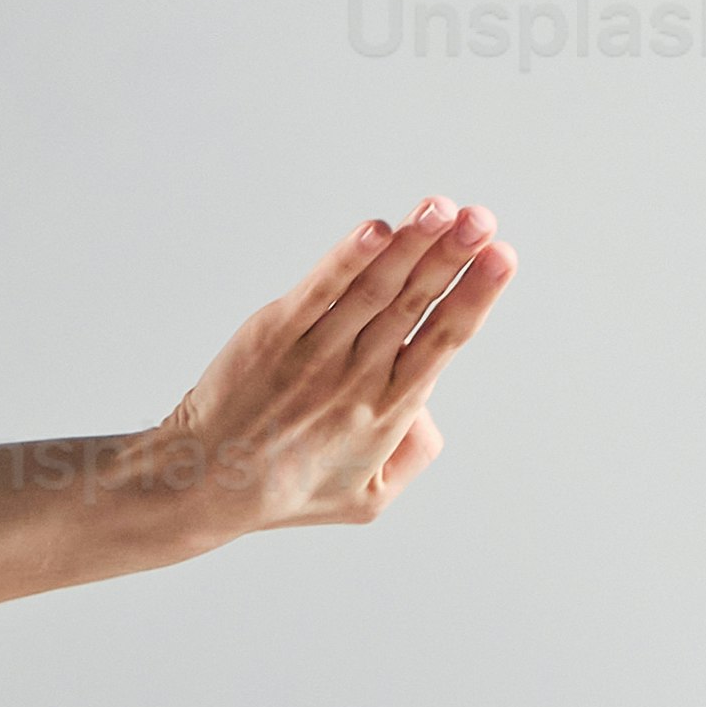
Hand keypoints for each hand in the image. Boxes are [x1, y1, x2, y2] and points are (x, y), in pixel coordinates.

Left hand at [127, 196, 517, 551]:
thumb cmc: (288, 490)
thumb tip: (430, 404)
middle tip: (482, 220)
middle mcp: (357, 379)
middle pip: (414, 305)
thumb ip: (415, 453)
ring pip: (373, 291)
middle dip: (453, 257)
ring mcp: (315, 354)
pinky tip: (373, 230)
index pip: (443, 341)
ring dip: (411, 245)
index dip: (475, 296)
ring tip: (440, 208)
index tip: (501, 257)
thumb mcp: (368, 498)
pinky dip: (346, 260)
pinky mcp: (273, 334)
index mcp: (389, 411)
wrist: (204, 485)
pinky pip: (318, 292)